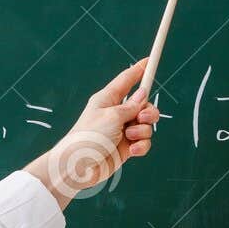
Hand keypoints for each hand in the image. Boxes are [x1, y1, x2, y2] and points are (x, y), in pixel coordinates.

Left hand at [24, 55, 160, 208]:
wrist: (79, 166)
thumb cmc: (88, 137)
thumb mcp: (111, 116)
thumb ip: (131, 106)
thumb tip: (143, 95)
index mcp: (108, 99)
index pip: (126, 80)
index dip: (139, 70)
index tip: (150, 61)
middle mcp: (117, 113)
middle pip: (144, 105)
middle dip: (148, 111)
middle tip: (141, 118)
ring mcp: (122, 131)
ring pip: (146, 125)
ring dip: (143, 131)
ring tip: (130, 136)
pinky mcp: (126, 147)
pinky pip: (144, 142)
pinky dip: (142, 146)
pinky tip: (133, 150)